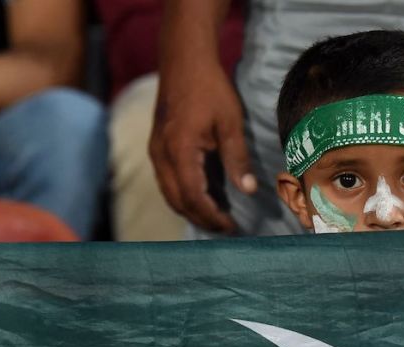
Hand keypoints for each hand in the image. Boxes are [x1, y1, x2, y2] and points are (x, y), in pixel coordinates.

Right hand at [149, 61, 255, 232]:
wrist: (184, 60)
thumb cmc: (209, 88)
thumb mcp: (230, 123)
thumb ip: (237, 158)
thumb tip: (248, 190)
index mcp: (179, 151)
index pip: (193, 197)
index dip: (212, 216)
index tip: (231, 227)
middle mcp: (161, 155)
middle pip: (178, 202)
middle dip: (201, 219)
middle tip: (225, 229)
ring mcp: (155, 151)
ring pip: (168, 194)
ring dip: (190, 210)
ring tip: (215, 219)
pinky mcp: (157, 147)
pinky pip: (166, 182)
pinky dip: (182, 196)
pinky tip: (202, 199)